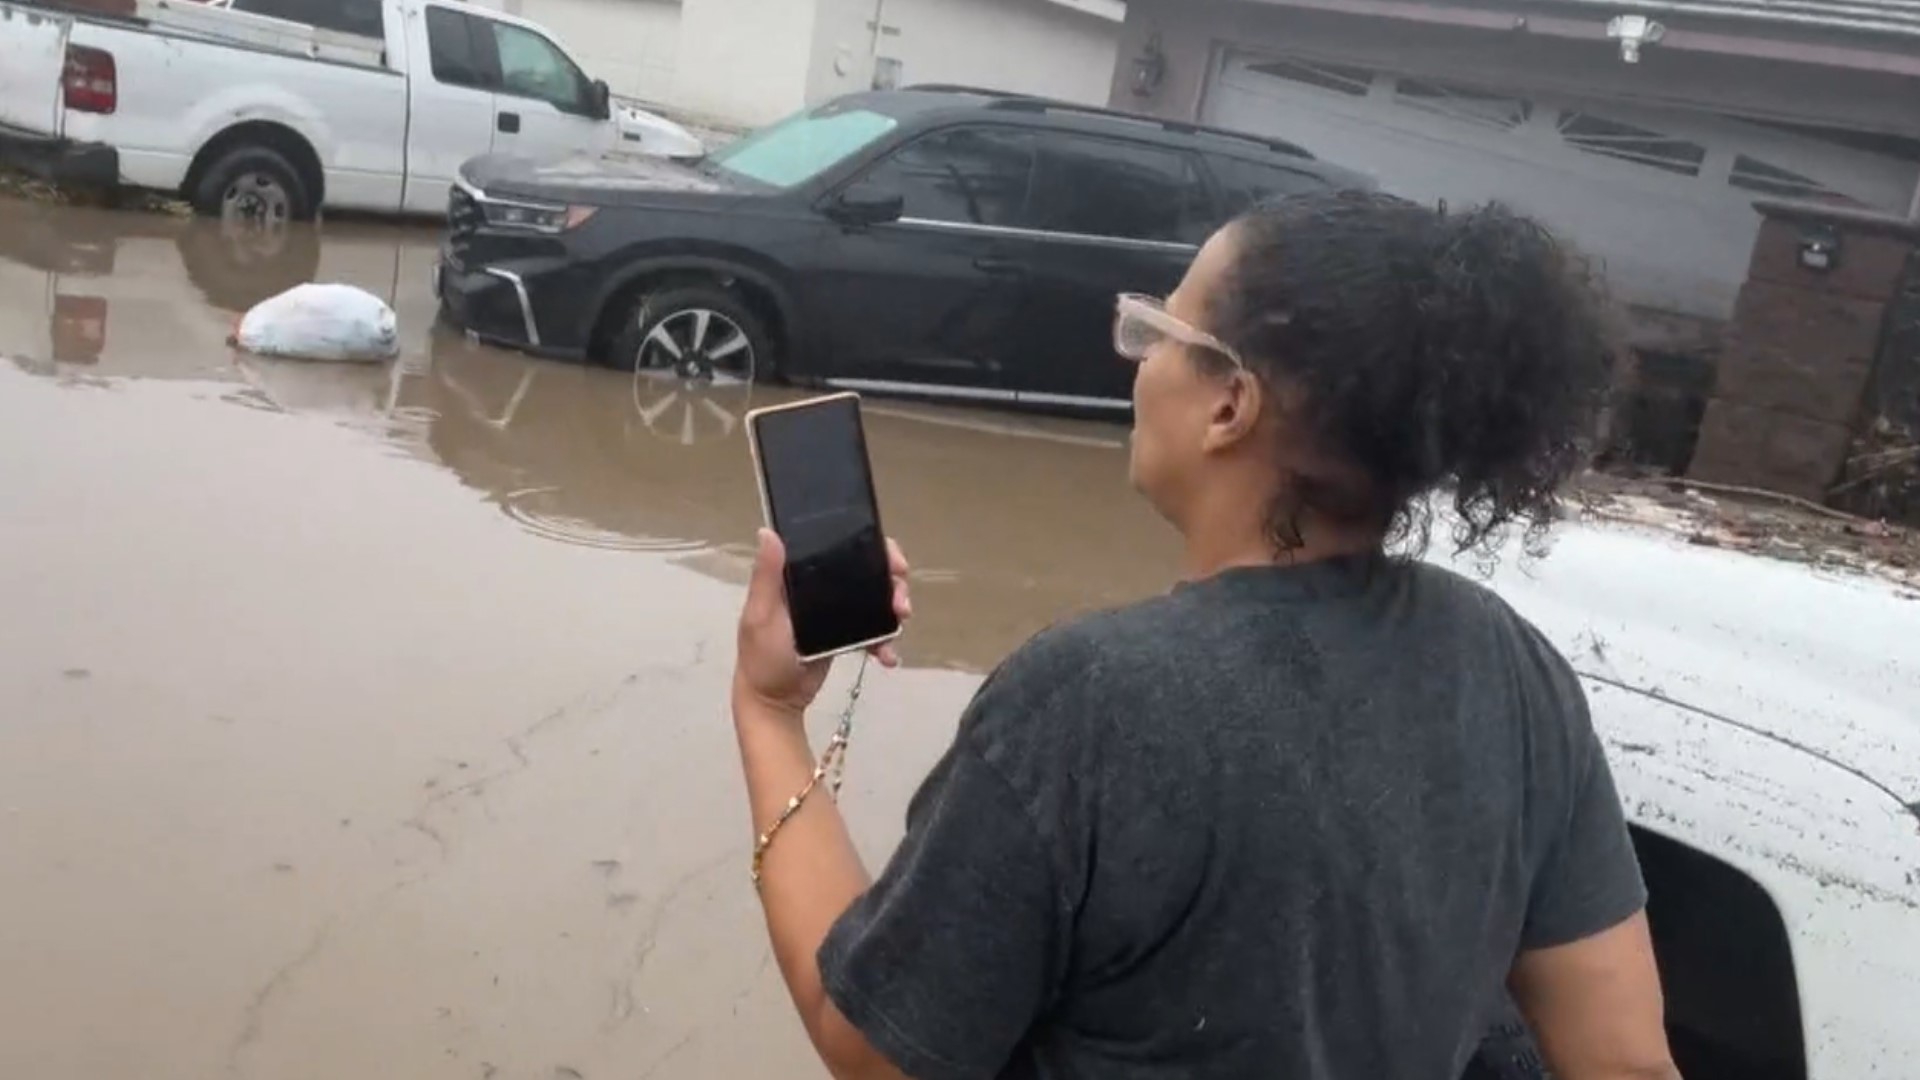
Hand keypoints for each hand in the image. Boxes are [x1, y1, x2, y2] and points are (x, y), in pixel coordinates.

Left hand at [734, 529, 911, 716]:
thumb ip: (766, 576)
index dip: (868, 547)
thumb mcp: (761, 615)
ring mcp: (834, 612)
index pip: (837, 548)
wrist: (774, 703)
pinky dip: (884, 642)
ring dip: (893, 607)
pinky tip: (888, 656)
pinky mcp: (844, 636)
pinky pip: (872, 632)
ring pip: (874, 599)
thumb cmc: (762, 657)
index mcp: (798, 576)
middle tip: (901, 596)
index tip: (890, 558)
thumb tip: (768, 531)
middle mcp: (819, 588)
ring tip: (901, 620)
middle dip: (890, 579)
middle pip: (865, 571)